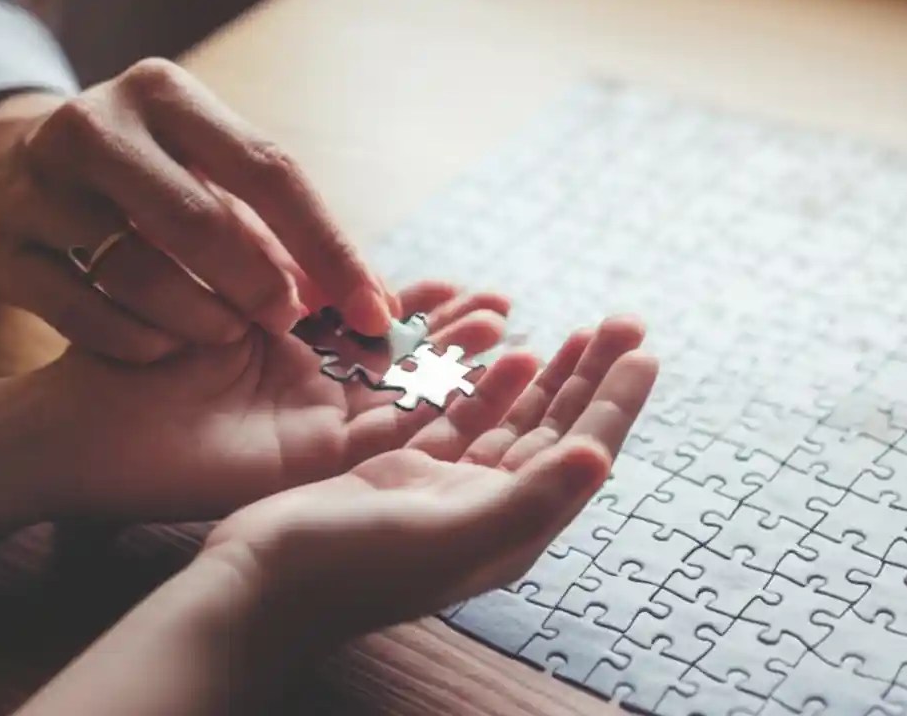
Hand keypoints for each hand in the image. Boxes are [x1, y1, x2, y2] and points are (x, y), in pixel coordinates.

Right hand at [0, 58, 395, 362]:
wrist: (9, 168)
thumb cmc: (145, 180)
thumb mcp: (208, 177)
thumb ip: (283, 232)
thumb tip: (374, 303)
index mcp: (168, 97)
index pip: (270, 171)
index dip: (329, 249)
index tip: (374, 311)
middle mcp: (98, 126)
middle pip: (199, 218)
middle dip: (258, 284)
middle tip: (287, 323)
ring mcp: (40, 184)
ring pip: (137, 269)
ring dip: (199, 318)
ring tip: (223, 335)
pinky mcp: (6, 245)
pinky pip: (82, 310)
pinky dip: (136, 340)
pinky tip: (163, 348)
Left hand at [17, 281, 512, 519]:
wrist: (82, 419)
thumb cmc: (131, 349)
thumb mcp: (213, 287)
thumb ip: (270, 271)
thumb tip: (325, 250)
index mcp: (285, 350)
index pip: (369, 323)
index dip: (422, 305)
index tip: (466, 284)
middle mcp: (306, 392)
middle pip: (399, 363)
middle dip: (452, 335)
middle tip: (502, 307)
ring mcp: (312, 428)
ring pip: (404, 398)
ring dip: (458, 368)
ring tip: (505, 333)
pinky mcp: (311, 457)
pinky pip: (389, 432)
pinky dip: (440, 405)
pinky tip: (487, 379)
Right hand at [199, 316, 655, 644]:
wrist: (261, 585)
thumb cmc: (352, 569)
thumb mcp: (448, 535)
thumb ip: (529, 497)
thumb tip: (603, 457)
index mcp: (511, 529)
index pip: (580, 453)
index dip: (615, 402)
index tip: (644, 350)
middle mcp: (487, 510)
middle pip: (556, 432)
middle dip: (590, 377)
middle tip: (622, 321)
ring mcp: (445, 491)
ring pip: (514, 422)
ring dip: (548, 378)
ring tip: (581, 333)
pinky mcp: (404, 473)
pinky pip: (462, 420)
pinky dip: (489, 387)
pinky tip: (511, 355)